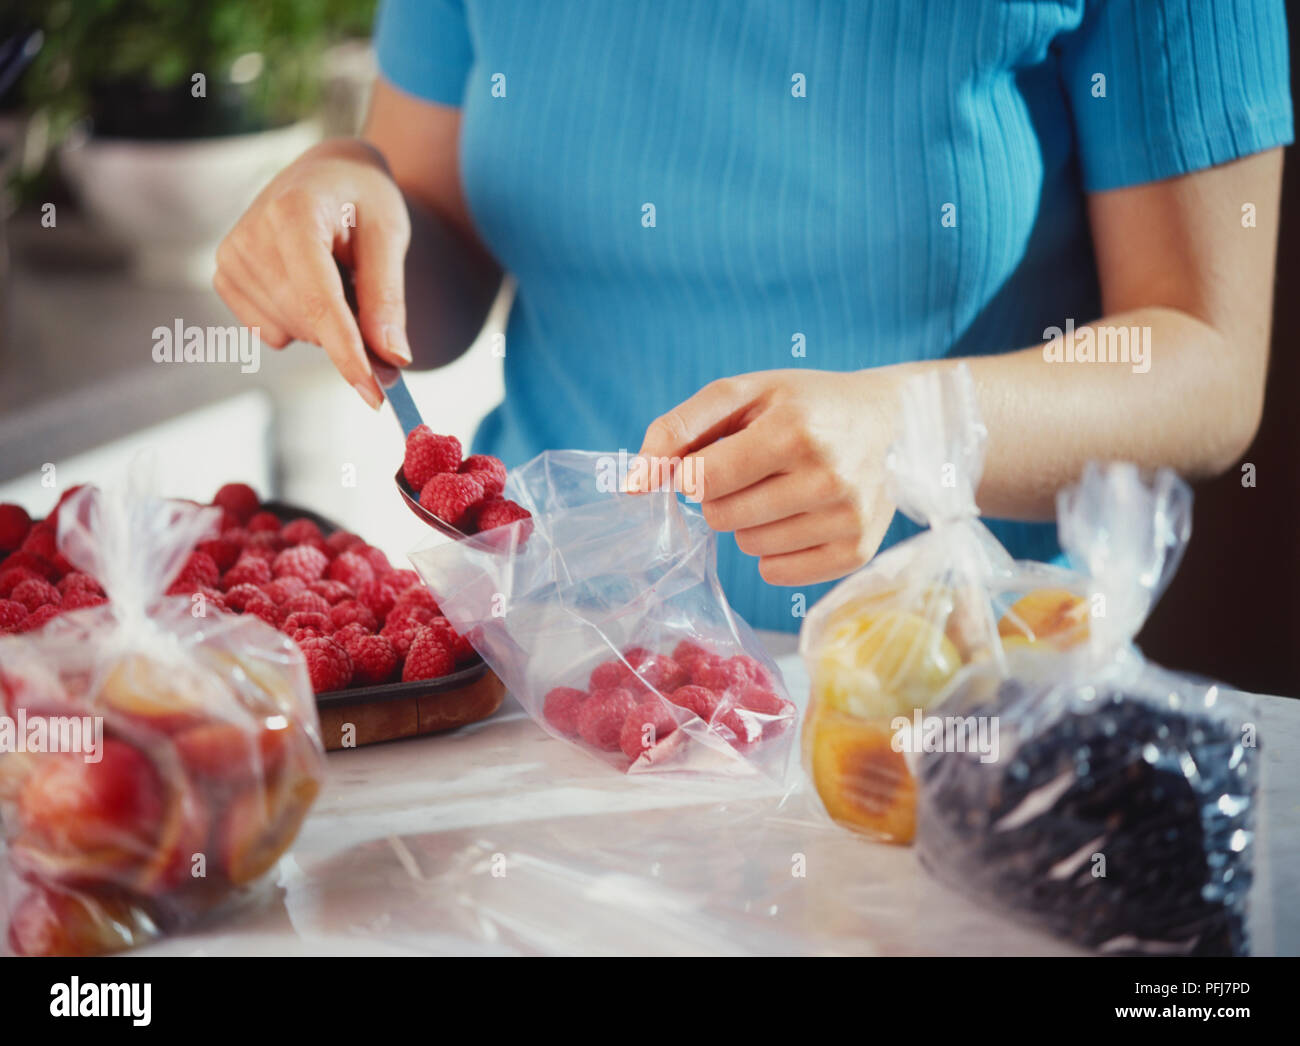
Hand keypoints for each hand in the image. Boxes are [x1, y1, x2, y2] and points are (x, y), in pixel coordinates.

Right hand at [214, 138, 412, 408]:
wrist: (328, 176)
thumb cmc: (364, 202)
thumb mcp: (390, 237)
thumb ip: (387, 298)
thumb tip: (392, 359)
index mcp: (294, 213)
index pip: (320, 302)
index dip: (348, 354)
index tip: (374, 396)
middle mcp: (251, 233)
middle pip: (310, 324)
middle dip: (349, 331)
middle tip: (367, 294)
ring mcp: (232, 256)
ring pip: (293, 333)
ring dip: (325, 323)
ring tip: (333, 273)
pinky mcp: (225, 276)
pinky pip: (272, 333)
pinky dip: (300, 323)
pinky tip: (306, 285)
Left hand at [635, 368, 906, 585]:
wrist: (891, 420)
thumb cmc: (802, 404)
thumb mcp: (742, 393)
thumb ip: (676, 430)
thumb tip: (631, 486)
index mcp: (792, 431)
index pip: (702, 480)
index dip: (692, 473)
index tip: (711, 458)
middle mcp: (826, 478)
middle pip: (722, 518)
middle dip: (723, 496)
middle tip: (756, 469)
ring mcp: (845, 519)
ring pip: (748, 547)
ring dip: (750, 522)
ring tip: (784, 489)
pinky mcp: (856, 551)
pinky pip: (777, 572)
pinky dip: (774, 550)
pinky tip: (798, 517)